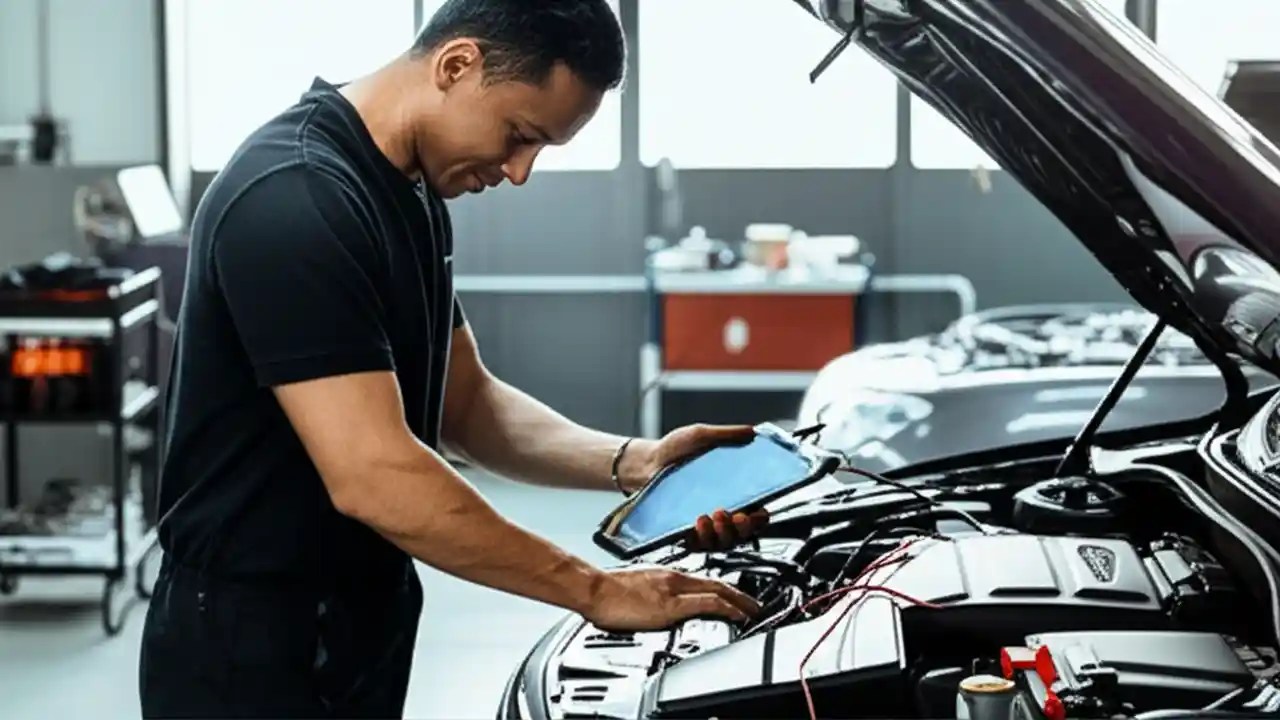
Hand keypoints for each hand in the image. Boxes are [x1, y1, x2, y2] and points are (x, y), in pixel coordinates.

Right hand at [582, 566, 760, 631]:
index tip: (734, 597)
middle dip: (739, 594)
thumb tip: (657, 606)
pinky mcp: (670, 606)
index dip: (723, 588)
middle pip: (716, 583)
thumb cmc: (607, 591)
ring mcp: (674, 590)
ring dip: (739, 600)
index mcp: (666, 575)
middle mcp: (674, 578)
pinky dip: (727, 607)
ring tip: (752, 611)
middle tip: (753, 604)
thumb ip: (652, 595)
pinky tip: (737, 615)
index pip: (703, 580)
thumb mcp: (636, 589)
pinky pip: (707, 603)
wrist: (594, 589)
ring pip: (717, 590)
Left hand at [617, 424, 770, 550]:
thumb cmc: (675, 449)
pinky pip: (698, 545)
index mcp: (734, 492)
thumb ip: (727, 435)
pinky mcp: (685, 532)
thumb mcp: (701, 436)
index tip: (759, 512)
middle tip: (739, 516)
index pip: (757, 513)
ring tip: (713, 516)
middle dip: (744, 528)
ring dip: (723, 533)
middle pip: (743, 533)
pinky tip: (698, 522)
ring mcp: (704, 525)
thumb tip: (752, 432)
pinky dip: (702, 538)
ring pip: (722, 542)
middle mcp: (722, 512)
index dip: (761, 518)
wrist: (647, 461)